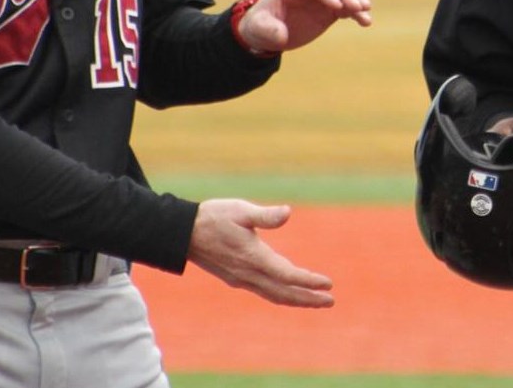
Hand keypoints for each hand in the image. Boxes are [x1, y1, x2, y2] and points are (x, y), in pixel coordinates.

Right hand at [187, 199, 334, 307]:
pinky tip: (289, 293)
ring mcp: (242, 279)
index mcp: (253, 257)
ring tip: (317, 301)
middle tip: (330, 301)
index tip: (328, 284)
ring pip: (275, 296)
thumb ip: (265, 215)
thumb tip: (288, 212)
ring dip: (297, 300)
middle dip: (308, 298)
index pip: (287, 275)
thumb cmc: (213, 217)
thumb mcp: (240, 210)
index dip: (309, 281)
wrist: (182, 234)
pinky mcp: (236, 279)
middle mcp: (249, 273)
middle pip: (284, 293)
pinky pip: (265, 292)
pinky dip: (282, 296)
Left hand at [237, 0, 372, 54]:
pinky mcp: (328, 10)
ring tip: (366, 11)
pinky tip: (365, 21)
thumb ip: (269, 30)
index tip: (338, 6)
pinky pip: (345, 8)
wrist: (265, 31)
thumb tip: (282, 35)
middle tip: (359, 6)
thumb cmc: (260, 26)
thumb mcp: (259, 29)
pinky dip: (356, 13)